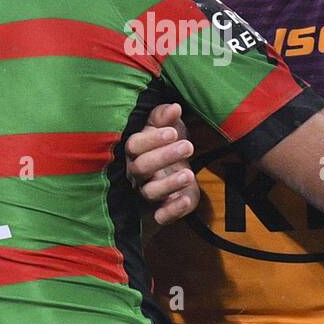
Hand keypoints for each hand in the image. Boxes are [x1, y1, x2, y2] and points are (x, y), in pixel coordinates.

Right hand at [124, 103, 199, 224]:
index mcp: (134, 150)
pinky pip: (161, 215)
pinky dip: (172, 210)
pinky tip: (186, 200)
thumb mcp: (166, 126)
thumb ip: (166, 117)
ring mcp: (146, 192)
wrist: (173, 170)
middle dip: (164, 157)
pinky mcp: (160, 210)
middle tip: (188, 147)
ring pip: (150, 191)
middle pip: (142, 168)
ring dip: (169, 183)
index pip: (134, 145)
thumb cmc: (164, 144)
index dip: (152, 139)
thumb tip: (175, 108)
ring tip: (189, 174)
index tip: (172, 132)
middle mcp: (135, 173)